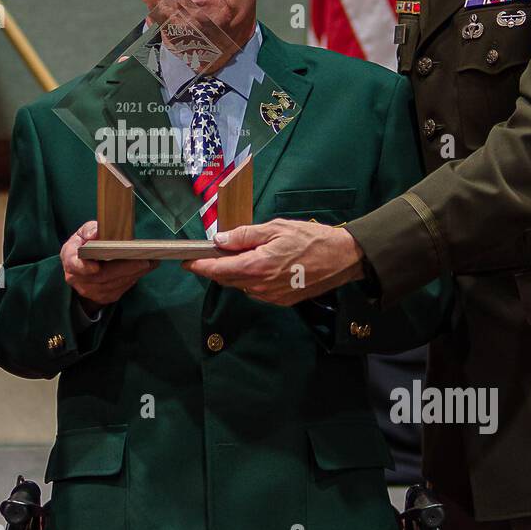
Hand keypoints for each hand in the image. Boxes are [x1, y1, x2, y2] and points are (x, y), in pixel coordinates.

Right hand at [61, 221, 157, 308]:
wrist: (82, 267)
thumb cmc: (83, 246)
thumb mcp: (82, 234)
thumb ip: (89, 230)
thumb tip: (96, 233)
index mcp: (71, 260)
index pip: (74, 265)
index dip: (84, 268)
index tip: (96, 267)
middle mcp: (78, 279)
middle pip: (102, 277)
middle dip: (124, 268)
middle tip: (142, 260)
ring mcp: (91, 291)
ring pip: (114, 285)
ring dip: (133, 274)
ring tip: (149, 262)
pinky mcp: (104, 297)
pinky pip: (120, 289)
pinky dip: (133, 278)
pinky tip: (144, 269)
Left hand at [183, 219, 364, 304]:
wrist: (343, 258)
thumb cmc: (312, 239)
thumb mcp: (276, 228)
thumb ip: (245, 235)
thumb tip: (220, 240)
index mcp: (258, 266)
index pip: (218, 270)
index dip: (200, 266)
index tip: (187, 262)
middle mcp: (261, 286)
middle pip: (227, 279)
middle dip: (217, 267)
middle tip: (213, 253)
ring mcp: (271, 296)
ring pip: (242, 286)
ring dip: (236, 273)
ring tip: (244, 254)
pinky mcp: (282, 301)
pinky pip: (257, 291)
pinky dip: (252, 279)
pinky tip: (261, 265)